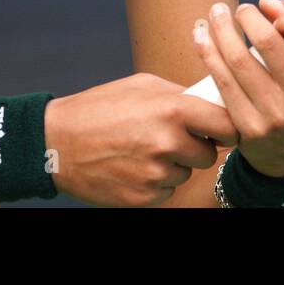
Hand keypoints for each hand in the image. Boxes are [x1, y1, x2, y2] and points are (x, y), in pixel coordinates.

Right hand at [43, 72, 239, 206]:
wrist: (56, 143)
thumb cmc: (99, 108)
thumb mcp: (141, 86)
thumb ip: (179, 94)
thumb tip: (212, 102)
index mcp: (171, 110)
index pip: (226, 125)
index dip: (227, 128)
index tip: (223, 129)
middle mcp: (167, 144)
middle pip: (207, 154)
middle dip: (195, 147)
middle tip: (171, 137)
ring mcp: (155, 174)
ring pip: (185, 173)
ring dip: (172, 164)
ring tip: (142, 149)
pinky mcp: (143, 198)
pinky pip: (166, 190)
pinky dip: (155, 182)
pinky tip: (133, 166)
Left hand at [192, 0, 283, 177]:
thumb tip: (267, 5)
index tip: (272, 10)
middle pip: (269, 42)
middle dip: (247, 17)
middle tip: (240, 9)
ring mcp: (277, 114)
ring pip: (239, 60)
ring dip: (221, 29)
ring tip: (216, 13)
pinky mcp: (250, 126)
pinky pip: (223, 81)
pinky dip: (208, 52)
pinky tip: (201, 36)